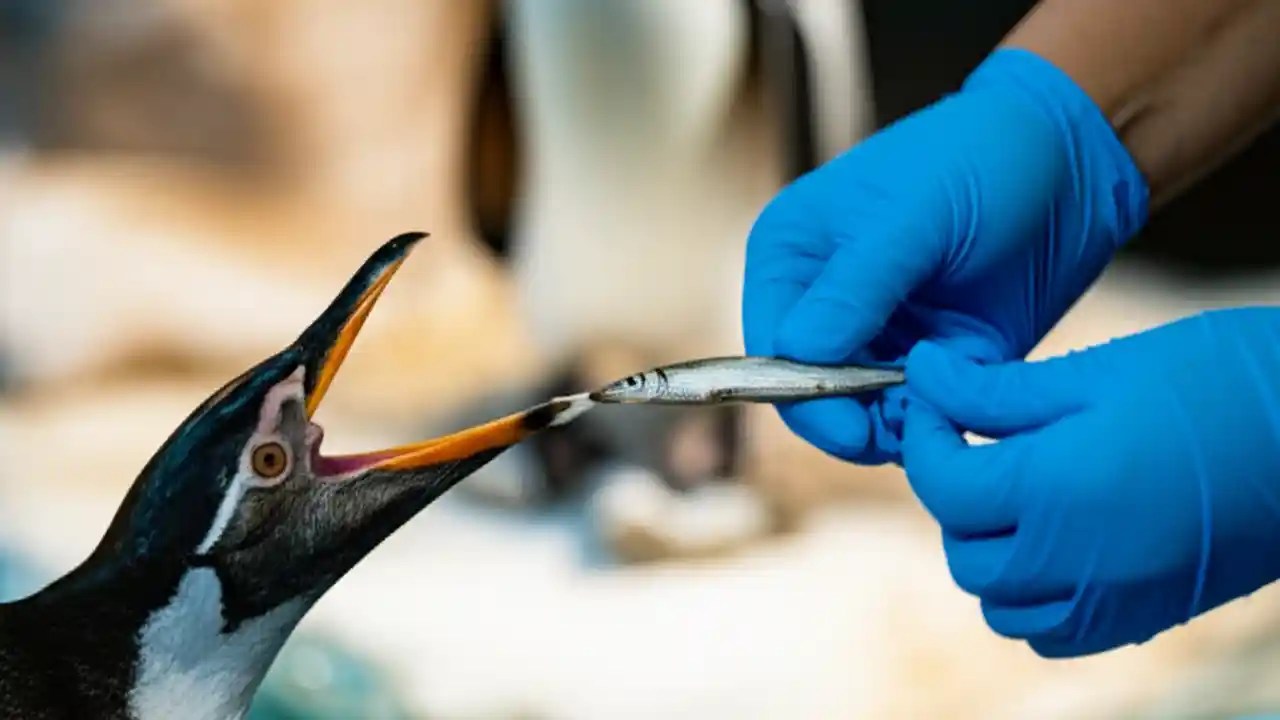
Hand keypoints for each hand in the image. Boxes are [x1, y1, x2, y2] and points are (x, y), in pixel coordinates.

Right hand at [741, 48, 1146, 464]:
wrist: (1071, 158)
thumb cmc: (978, 158)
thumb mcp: (911, 217)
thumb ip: (853, 288)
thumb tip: (796, 350)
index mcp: (790, 256)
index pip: (771, 350)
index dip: (804, 395)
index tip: (854, 425)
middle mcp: (821, 302)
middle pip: (809, 393)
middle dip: (852, 421)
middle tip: (903, 434)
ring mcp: (875, 334)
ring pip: (861, 414)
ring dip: (897, 427)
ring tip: (939, 414)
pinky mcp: (928, 358)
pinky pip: (915, 413)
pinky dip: (935, 420)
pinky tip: (962, 406)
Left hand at [903, 307, 1279, 656]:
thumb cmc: (1217, 382)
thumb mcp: (1096, 372)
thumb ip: (996, 390)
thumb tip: (923, 373)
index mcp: (1059, 490)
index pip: (943, 485)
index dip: (925, 435)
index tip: (937, 396)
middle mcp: (1076, 562)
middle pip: (963, 548)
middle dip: (955, 494)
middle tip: (979, 442)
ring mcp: (1112, 599)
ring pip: (999, 603)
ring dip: (989, 551)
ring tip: (1016, 494)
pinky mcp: (1143, 616)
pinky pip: (1051, 634)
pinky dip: (1031, 599)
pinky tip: (1052, 545)